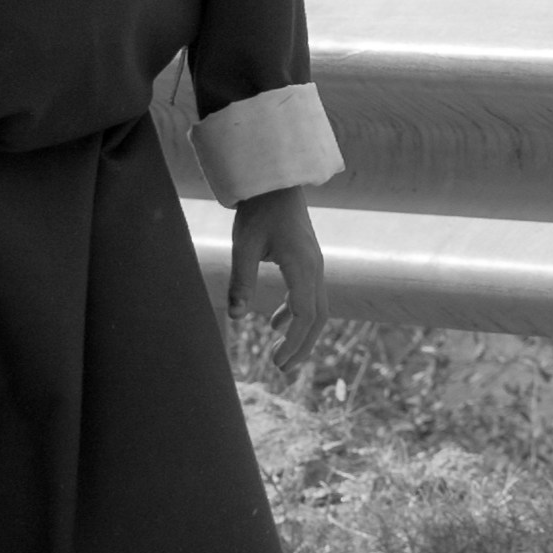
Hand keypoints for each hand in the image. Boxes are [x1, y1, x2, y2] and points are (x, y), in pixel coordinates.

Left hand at [225, 188, 326, 388]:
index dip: (294, 343)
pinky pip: (309, 296)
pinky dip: (296, 315)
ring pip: (316, 308)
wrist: (275, 182)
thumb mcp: (244, 246)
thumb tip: (234, 316)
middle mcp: (315, 269)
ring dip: (301, 334)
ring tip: (280, 356)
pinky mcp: (307, 262)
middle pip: (318, 317)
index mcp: (303, 267)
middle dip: (302, 346)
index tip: (276, 363)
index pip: (305, 315)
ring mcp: (314, 265)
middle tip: (281, 370)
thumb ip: (241, 280)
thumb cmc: (258, 212)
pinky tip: (274, 324)